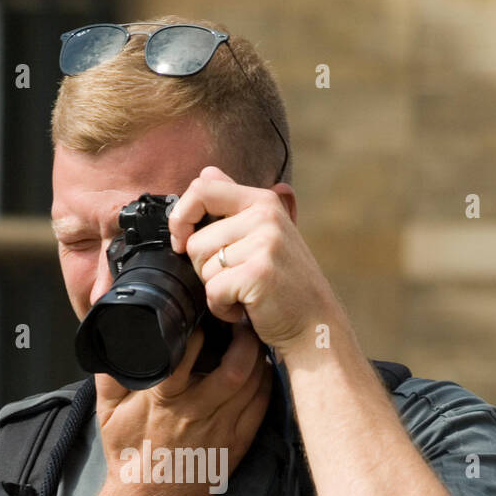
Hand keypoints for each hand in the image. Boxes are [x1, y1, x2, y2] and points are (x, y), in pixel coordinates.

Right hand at [94, 322, 273, 495]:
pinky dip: (265, 385)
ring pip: (253, 386)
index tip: (204, 315)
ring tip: (254, 341)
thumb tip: (109, 334)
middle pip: (234, 370)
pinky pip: (261, 408)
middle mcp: (195, 415)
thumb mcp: (107, 412)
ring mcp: (220, 431)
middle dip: (244, 341)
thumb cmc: (128, 454)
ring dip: (258, 360)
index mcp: (162, 402)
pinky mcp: (237, 445)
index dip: (199, 332)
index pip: (184, 359)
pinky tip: (260, 371)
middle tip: (243, 322)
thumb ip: (109, 373)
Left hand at [166, 166, 333, 357]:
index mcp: (262, 201)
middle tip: (235, 279)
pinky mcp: (258, 273)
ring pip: (203, 267)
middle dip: (204, 269)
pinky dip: (222, 309)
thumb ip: (234, 203)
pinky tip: (246, 308)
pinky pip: (213, 291)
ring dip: (216, 290)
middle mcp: (264, 216)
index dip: (181, 216)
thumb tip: (206, 172)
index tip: (181, 241)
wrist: (315, 322)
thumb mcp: (264, 233)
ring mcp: (264, 243)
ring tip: (244, 293)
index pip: (202, 187)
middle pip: (196, 240)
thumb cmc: (284, 283)